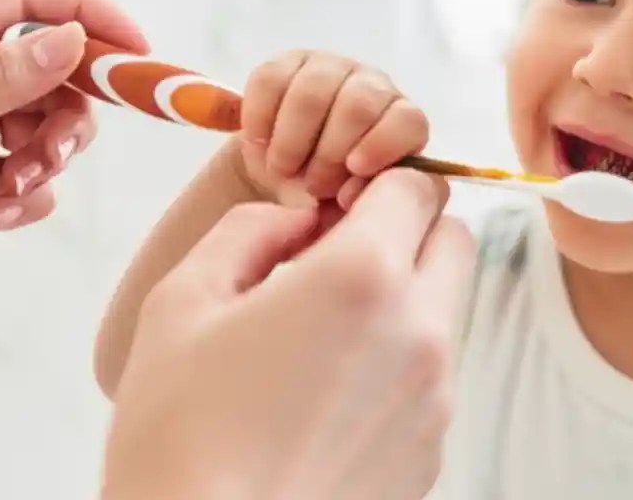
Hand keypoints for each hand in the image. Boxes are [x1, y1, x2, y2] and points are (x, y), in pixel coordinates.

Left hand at [0, 0, 146, 300]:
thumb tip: (70, 39)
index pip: (26, 7)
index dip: (85, 18)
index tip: (135, 53)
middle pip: (50, 74)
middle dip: (68, 112)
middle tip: (58, 152)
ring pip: (45, 129)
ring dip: (49, 160)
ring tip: (14, 193)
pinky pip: (26, 180)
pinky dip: (30, 197)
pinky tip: (0, 218)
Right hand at [102, 169, 474, 499]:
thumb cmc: (179, 432)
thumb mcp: (183, 302)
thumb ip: (249, 232)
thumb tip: (297, 220)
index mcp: (363, 278)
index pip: (416, 186)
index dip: (375, 184)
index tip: (335, 209)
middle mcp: (420, 331)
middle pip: (453, 240)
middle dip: (406, 231)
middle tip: (337, 260)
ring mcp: (435, 396)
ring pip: (444, 309)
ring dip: (402, 299)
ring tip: (322, 340)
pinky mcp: (432, 449)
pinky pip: (432, 375)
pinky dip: (397, 364)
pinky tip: (328, 399)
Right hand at [239, 50, 428, 208]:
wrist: (288, 172)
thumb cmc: (330, 193)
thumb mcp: (352, 206)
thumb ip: (362, 201)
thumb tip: (350, 195)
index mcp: (401, 123)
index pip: (407, 121)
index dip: (382, 144)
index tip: (355, 169)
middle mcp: (373, 87)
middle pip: (358, 105)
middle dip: (330, 152)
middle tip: (313, 185)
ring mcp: (332, 69)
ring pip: (313, 90)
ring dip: (292, 139)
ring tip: (283, 168)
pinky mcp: (288, 63)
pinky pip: (271, 80)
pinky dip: (261, 118)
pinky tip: (261, 144)